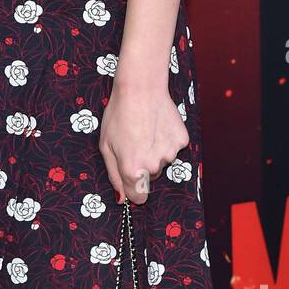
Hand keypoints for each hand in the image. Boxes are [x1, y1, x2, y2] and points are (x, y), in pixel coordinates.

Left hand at [99, 81, 188, 205]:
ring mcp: (170, 154)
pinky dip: (166, 140)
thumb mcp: (106, 146)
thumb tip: (122, 200)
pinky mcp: (182, 141)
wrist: (140, 88)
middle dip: (142, 165)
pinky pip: (173, 147)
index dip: (132, 188)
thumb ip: (114, 176)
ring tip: (145, 128)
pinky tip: (157, 124)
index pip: (138, 198)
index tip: (130, 174)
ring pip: (162, 161)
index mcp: (132, 171)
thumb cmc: (118, 114)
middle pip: (150, 177)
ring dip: (154, 151)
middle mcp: (153, 166)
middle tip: (133, 140)